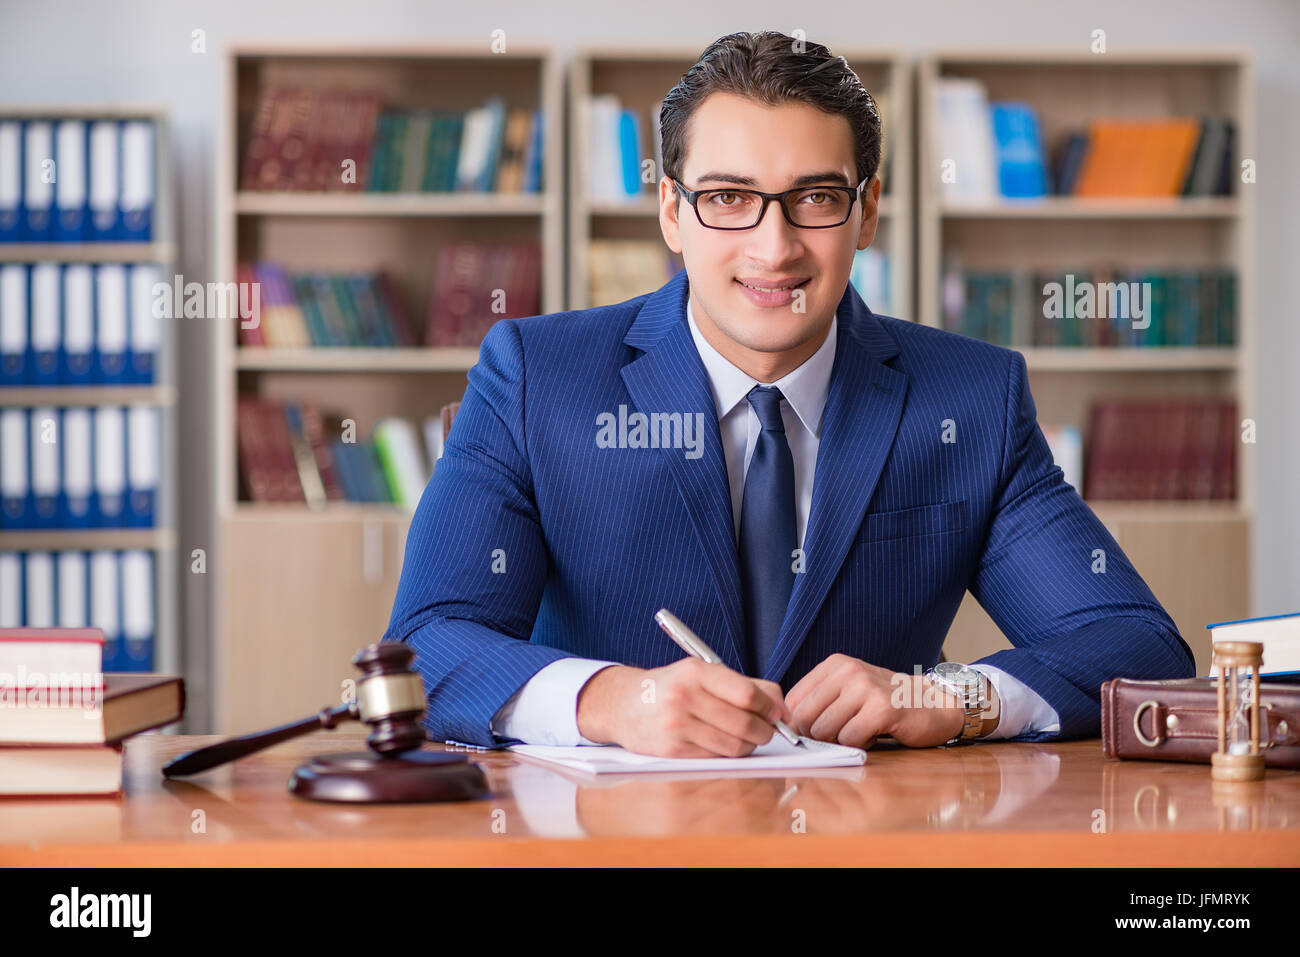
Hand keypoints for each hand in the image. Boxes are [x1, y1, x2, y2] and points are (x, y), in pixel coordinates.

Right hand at [576, 659, 794, 757]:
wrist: (624, 705)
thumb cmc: (672, 688)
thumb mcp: (702, 673)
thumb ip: (744, 685)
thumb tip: (781, 707)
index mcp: (696, 672)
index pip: (747, 694)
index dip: (770, 707)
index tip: (777, 713)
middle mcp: (685, 697)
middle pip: (744, 722)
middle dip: (766, 730)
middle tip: (769, 730)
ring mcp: (677, 726)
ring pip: (734, 744)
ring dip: (750, 745)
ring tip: (749, 738)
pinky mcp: (673, 750)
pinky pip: (717, 756)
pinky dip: (729, 753)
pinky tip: (726, 744)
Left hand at [785, 653, 966, 748]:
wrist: (935, 703)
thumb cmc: (887, 702)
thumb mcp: (850, 689)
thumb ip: (820, 701)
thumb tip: (787, 727)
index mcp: (836, 664)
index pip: (794, 699)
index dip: (797, 723)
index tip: (812, 733)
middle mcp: (848, 671)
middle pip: (805, 717)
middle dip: (816, 736)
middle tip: (838, 736)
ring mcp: (866, 688)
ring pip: (826, 730)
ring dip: (840, 741)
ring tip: (860, 730)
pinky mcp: (882, 709)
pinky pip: (850, 739)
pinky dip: (859, 745)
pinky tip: (874, 734)